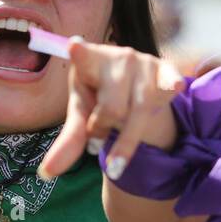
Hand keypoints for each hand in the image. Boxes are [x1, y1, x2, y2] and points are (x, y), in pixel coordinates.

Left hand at [39, 39, 186, 182]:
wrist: (131, 88)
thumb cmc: (100, 99)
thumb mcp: (82, 117)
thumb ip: (68, 142)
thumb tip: (45, 175)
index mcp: (89, 62)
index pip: (83, 58)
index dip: (80, 54)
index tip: (73, 46)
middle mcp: (118, 57)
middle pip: (112, 108)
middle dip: (104, 128)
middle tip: (100, 128)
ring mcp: (144, 63)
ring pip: (139, 109)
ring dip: (128, 137)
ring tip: (117, 152)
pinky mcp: (167, 71)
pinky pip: (170, 82)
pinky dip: (171, 85)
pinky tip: (175, 86)